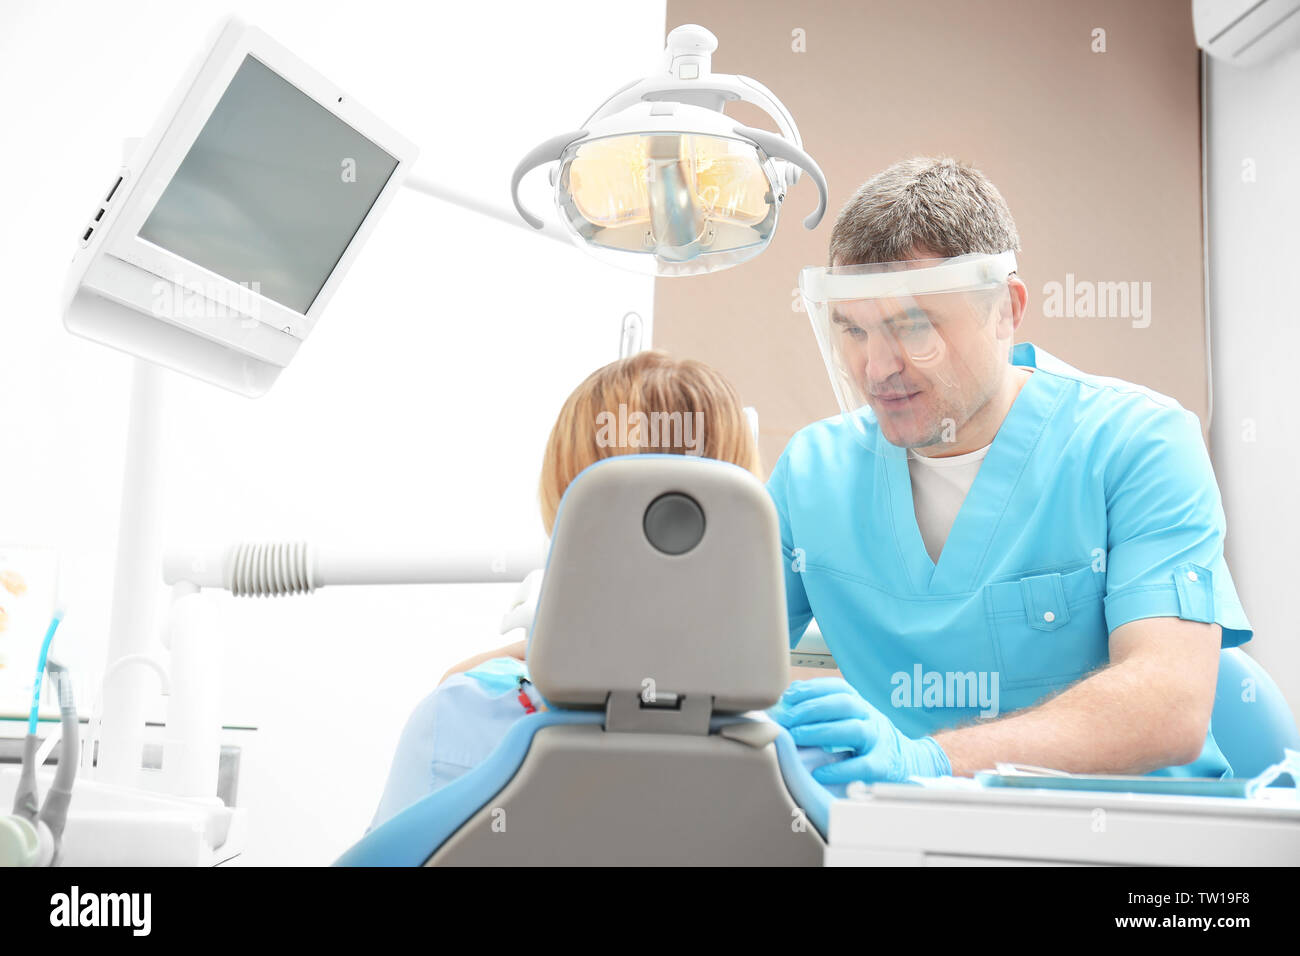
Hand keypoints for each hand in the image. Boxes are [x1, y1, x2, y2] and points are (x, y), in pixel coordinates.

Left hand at [768, 677, 950, 783]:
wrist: (905, 761)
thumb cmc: (865, 739)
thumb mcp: (848, 718)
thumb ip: (823, 708)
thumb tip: (790, 695)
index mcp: (860, 703)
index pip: (837, 687)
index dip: (812, 689)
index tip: (788, 697)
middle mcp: (871, 717)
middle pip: (844, 704)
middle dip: (811, 708)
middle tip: (786, 720)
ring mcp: (879, 740)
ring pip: (853, 730)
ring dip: (821, 732)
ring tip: (796, 738)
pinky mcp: (883, 766)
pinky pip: (863, 765)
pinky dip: (840, 769)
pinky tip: (819, 773)